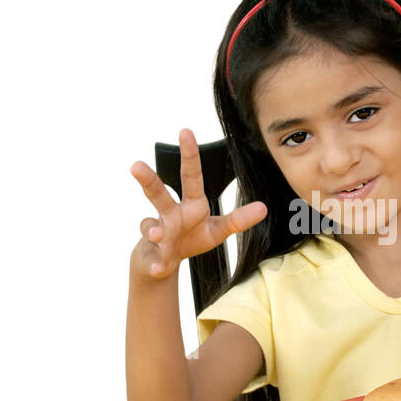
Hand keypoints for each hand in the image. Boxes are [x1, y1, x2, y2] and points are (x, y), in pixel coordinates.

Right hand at [130, 128, 267, 279]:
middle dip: (147, 179)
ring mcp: (156, 232)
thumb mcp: (218, 230)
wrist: (165, 262)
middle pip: (157, 193)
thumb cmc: (191, 238)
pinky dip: (156, 264)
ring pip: (148, 224)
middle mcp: (169, 213)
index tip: (185, 131)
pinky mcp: (151, 254)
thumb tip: (263, 208)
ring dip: (151, 228)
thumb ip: (238, 220)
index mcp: (190, 204)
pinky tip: (160, 268)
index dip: (189, 154)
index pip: (191, 175)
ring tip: (156, 234)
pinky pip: (152, 258)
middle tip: (136, 165)